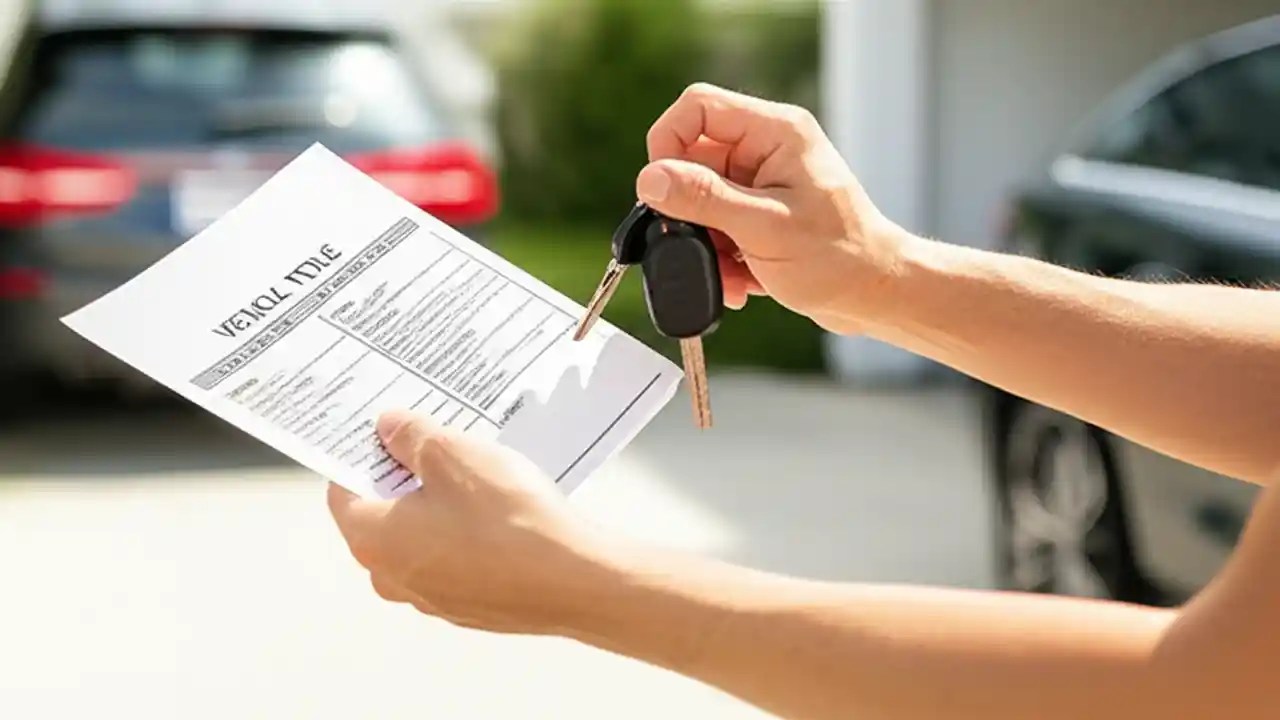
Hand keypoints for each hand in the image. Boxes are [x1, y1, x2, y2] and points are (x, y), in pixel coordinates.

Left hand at [327, 410, 612, 633]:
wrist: (575, 580)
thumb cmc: (508, 519)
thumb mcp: (453, 454)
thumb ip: (411, 436)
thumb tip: (388, 428)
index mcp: (374, 540)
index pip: (343, 491)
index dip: (361, 455)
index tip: (383, 430)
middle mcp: (393, 577)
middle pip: (382, 516)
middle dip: (404, 478)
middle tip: (434, 443)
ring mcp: (434, 598)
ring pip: (422, 539)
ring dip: (439, 507)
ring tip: (476, 473)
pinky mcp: (472, 607)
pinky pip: (458, 560)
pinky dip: (469, 535)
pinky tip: (502, 511)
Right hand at [638, 83, 906, 333]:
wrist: (875, 296)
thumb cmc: (840, 258)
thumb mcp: (764, 228)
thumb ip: (704, 199)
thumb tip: (651, 179)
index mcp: (776, 132)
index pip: (698, 108)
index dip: (668, 144)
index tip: (663, 191)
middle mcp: (767, 148)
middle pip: (693, 158)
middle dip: (689, 209)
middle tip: (702, 245)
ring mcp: (763, 181)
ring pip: (700, 197)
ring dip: (705, 241)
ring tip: (729, 273)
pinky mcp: (760, 212)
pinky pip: (716, 223)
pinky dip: (720, 255)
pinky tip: (740, 281)